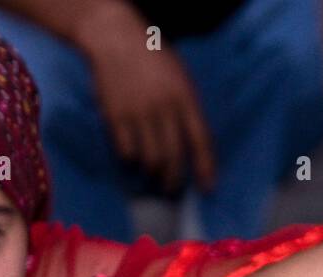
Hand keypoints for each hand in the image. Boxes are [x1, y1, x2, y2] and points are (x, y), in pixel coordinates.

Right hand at [75, 4, 214, 192]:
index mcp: (184, 96)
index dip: (205, 167)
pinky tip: (131, 159)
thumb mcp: (180, 76)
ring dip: (152, 173)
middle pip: (173, 156)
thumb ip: (187, 107)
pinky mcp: (116, 117)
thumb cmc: (152, 58)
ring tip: (151, 176)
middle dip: (173, 180)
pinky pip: (126, 152)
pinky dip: (130, 161)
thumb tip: (192, 145)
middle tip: (171, 190)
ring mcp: (139, 112)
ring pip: (149, 159)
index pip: (200, 139)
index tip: (207, 187)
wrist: (116, 40)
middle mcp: (164, 107)